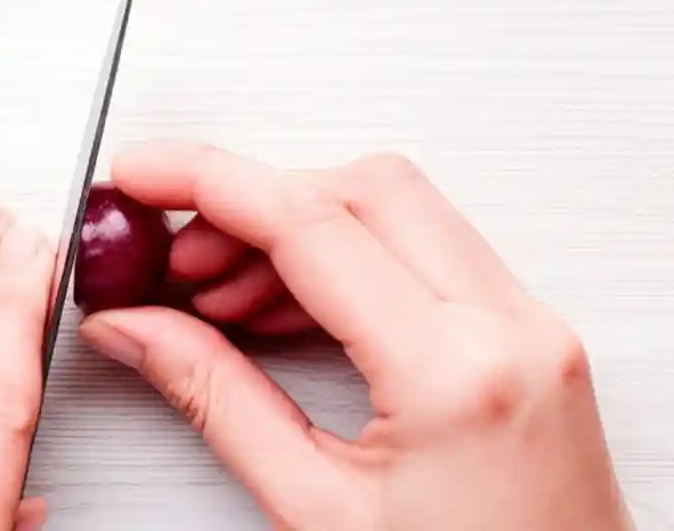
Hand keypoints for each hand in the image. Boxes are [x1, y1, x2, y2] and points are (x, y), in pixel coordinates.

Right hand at [78, 141, 632, 530]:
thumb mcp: (316, 511)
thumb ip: (216, 400)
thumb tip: (140, 327)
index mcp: (457, 376)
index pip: (312, 223)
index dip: (208, 183)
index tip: (143, 176)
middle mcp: (513, 332)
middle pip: (362, 188)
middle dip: (253, 201)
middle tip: (177, 250)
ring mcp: (533, 329)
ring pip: (398, 208)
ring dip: (297, 230)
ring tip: (219, 295)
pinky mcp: (530, 339)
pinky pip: (429, 254)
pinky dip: (346, 260)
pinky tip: (285, 306)